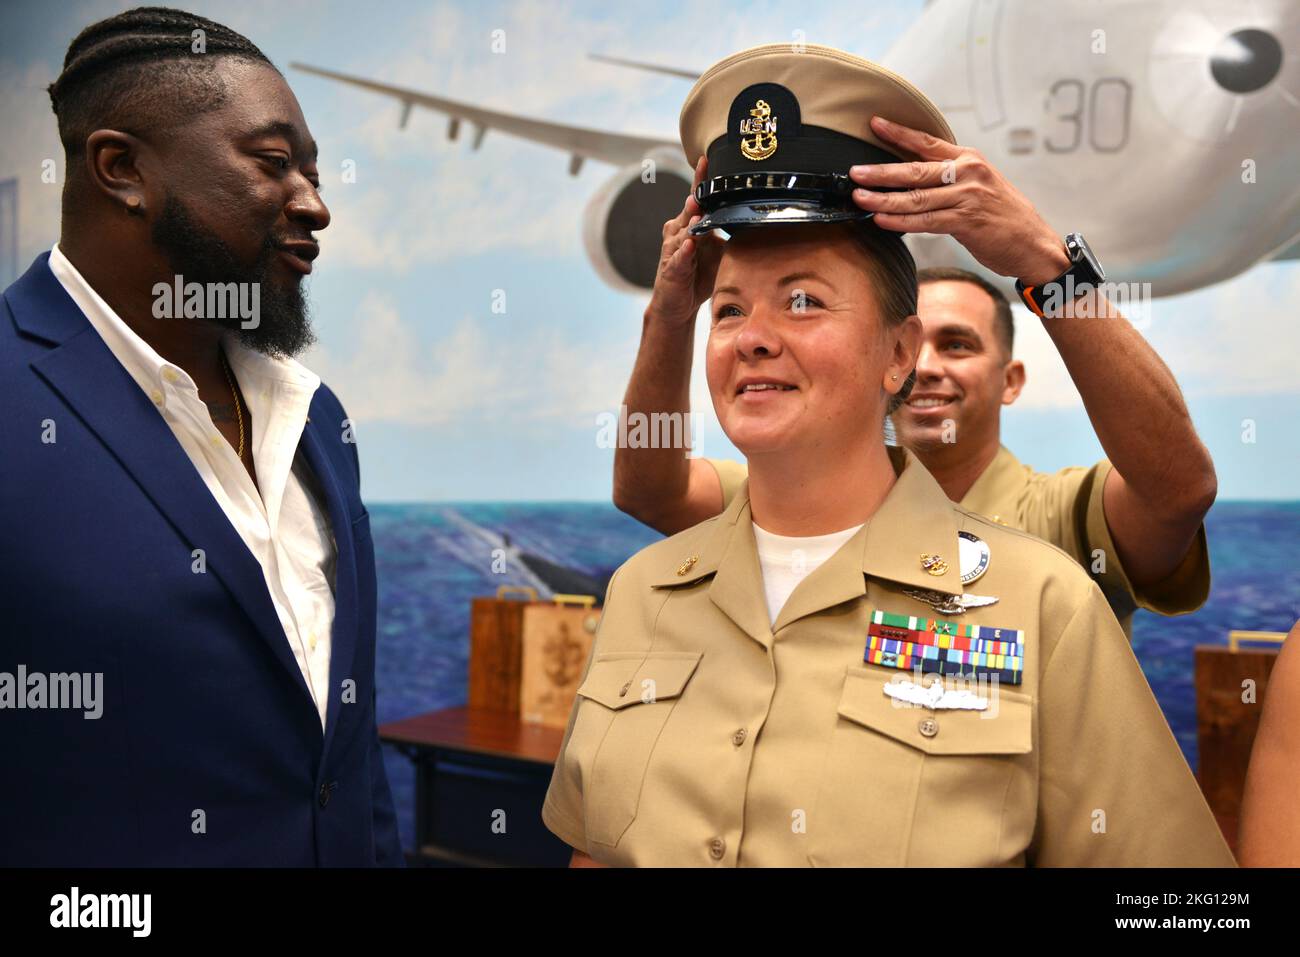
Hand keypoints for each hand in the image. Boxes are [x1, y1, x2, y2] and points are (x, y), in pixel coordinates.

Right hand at [645, 156, 725, 326]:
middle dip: (696, 195)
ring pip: (682, 232)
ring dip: (690, 221)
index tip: (707, 158)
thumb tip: (760, 220)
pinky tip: (689, 244)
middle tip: (703, 175)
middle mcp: (679, 232)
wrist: (677, 304)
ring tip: (698, 211)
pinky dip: (683, 251)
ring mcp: (673, 250)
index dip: (701, 180)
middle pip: (688, 209)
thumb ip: (731, 234)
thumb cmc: (697, 274)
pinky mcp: (672, 270)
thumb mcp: (718, 251)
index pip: (697, 198)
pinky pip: (678, 258)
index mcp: (690, 225)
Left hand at [849, 116, 1070, 283]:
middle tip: (854, 171)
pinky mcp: (967, 222)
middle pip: (915, 170)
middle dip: (881, 172)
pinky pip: (926, 221)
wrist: (1033, 243)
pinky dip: (901, 221)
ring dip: (883, 199)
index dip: (899, 133)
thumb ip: (950, 179)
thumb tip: (913, 179)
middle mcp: (968, 173)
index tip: (874, 124)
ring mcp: (968, 197)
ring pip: (917, 198)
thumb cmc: (1003, 217)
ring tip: (859, 197)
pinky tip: (881, 219)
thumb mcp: (980, 186)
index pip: (928, 142)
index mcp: (969, 160)